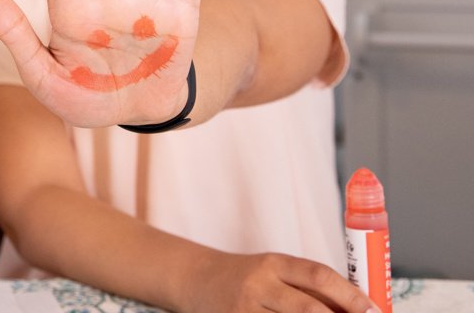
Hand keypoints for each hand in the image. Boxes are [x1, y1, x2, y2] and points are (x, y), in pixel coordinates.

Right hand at [182, 251, 378, 312]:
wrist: (197, 281)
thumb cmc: (248, 279)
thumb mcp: (276, 272)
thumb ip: (310, 290)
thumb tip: (359, 310)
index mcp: (275, 264)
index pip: (318, 275)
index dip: (350, 296)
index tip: (374, 311)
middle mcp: (260, 284)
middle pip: (308, 309)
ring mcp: (246, 310)